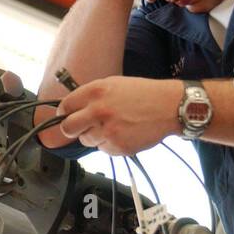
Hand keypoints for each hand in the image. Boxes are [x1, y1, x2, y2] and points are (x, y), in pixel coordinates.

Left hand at [57, 76, 179, 155]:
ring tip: (112, 127)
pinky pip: (103, 149)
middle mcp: (98, 111)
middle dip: (70, 129)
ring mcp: (108, 130)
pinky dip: (109, 144)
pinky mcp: (117, 146)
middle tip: (78, 128)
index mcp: (96, 91)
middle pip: (68, 128)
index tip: (66, 115)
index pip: (65, 106)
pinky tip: (123, 133)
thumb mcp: (113, 84)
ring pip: (86, 140)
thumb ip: (91, 96)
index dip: (64, 112)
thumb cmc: (143, 93)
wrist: (169, 106)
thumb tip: (73, 108)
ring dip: (93, 136)